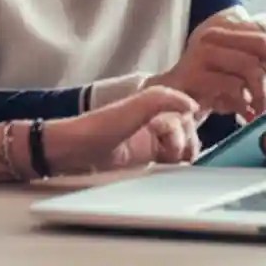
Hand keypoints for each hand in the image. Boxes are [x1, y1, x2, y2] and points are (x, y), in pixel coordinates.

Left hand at [47, 87, 200, 173]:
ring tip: (174, 161)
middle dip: (187, 140)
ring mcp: (149, 139)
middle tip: (176, 152)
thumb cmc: (100, 127)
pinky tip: (169, 167)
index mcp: (152, 103)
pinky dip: (175, 163)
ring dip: (184, 152)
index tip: (176, 137)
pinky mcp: (143, 157)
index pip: (183, 113)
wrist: (74, 151)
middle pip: (186, 128)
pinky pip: (168, 159)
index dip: (184, 126)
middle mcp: (152, 119)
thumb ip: (164, 99)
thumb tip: (192, 106)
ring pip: (180, 144)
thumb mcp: (135, 106)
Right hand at [147, 18, 265, 120]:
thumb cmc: (212, 84)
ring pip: (250, 66)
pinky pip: (230, 87)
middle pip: (263, 44)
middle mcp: (216, 35)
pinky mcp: (194, 75)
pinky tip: (249, 115)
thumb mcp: (244, 67)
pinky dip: (246, 104)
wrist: (167, 100)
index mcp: (229, 28)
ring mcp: (203, 52)